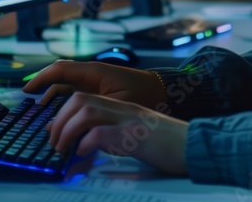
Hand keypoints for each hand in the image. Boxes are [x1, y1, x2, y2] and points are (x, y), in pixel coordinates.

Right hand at [22, 60, 165, 108]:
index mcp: (94, 71)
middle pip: (59, 79)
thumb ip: (90, 112)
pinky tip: (63, 121)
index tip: (26, 90)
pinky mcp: (98, 91)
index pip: (60, 69)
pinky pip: (75, 95)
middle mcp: (91, 74)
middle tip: (31, 108)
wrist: (163, 92)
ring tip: (47, 122)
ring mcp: (93, 82)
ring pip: (66, 89)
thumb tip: (65, 123)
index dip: (40, 78)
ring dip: (54, 102)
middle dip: (43, 91)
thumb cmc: (143, 94)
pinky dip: (66, 105)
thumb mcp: (117, 105)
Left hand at [47, 92, 187, 174]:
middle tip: (54, 142)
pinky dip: (86, 142)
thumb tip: (85, 143)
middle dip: (60, 120)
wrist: (198, 146)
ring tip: (62, 149)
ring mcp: (130, 121)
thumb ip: (114, 134)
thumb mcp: (137, 135)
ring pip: (86, 111)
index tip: (53, 131)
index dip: (63, 112)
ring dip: (67, 130)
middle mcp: (125, 109)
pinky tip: (82, 153)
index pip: (85, 97)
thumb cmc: (170, 146)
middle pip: (80, 99)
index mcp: (124, 108)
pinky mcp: (136, 136)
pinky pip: (101, 133)